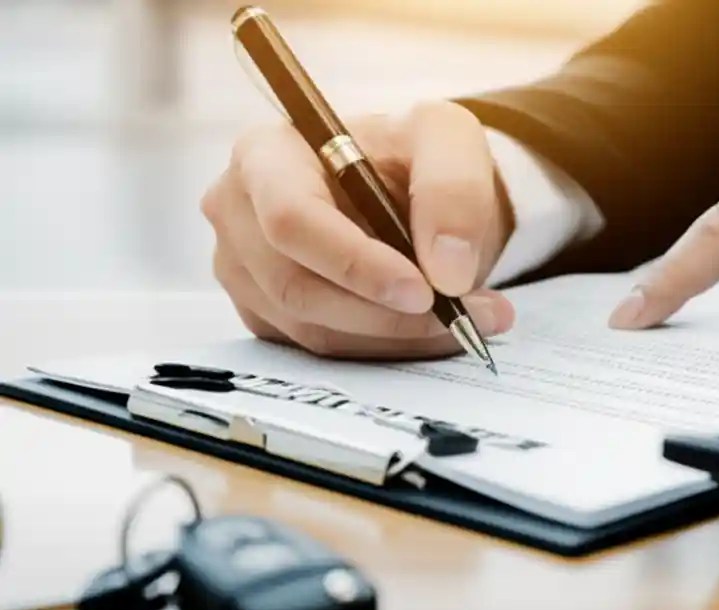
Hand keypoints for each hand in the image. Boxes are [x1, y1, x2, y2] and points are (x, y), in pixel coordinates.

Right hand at [202, 101, 515, 357]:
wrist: (407, 188)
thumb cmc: (412, 153)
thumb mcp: (448, 139)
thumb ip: (454, 190)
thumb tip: (448, 271)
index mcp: (265, 155)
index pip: (290, 220)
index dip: (354, 263)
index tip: (423, 291)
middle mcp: (239, 214)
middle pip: (297, 287)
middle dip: (387, 312)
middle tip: (466, 315)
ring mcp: (245, 271)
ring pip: (315, 329)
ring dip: (398, 335)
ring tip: (469, 318)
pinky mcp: (266, 314)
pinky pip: (322, 351)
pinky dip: (386, 347)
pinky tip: (432, 328)